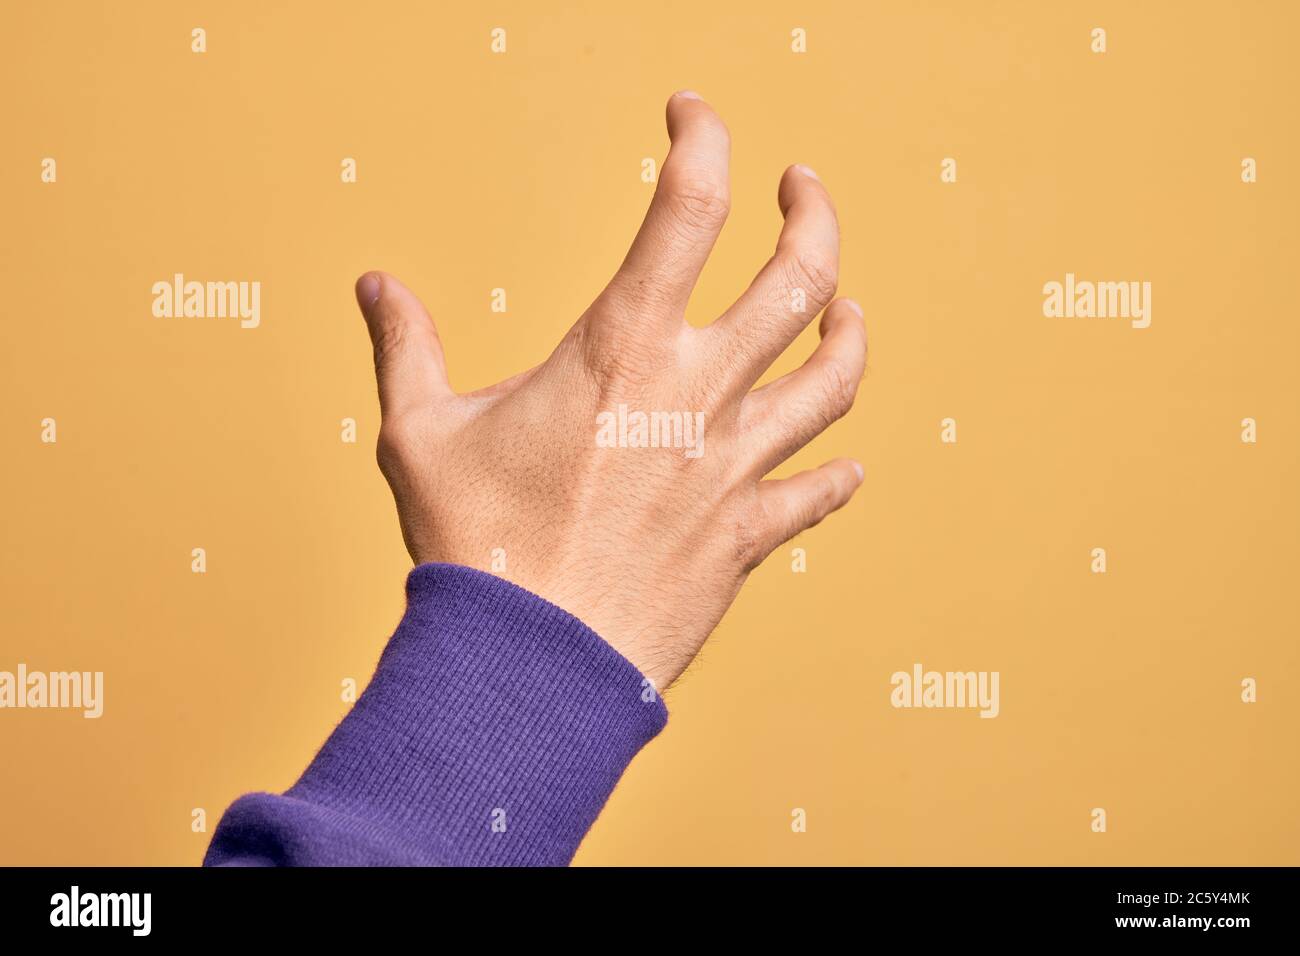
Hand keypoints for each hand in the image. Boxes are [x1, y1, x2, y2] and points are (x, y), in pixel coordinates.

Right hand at [354, 91, 865, 688]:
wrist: (530, 666)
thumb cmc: (471, 549)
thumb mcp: (420, 435)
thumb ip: (408, 349)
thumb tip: (375, 286)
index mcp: (621, 350)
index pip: (688, 206)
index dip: (703, 137)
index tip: (692, 111)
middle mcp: (697, 396)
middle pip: (800, 279)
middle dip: (813, 215)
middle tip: (803, 189)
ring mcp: (734, 468)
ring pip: (834, 379)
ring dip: (850, 334)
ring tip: (850, 309)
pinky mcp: (748, 537)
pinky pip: (817, 496)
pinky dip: (835, 476)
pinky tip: (846, 467)